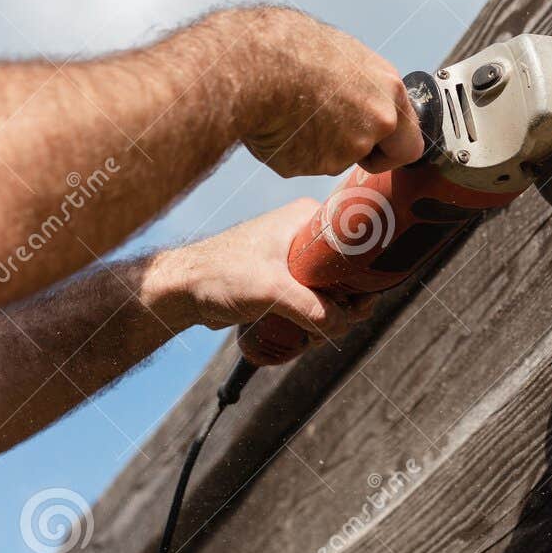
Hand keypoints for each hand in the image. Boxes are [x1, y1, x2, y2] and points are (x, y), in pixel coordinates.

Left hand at [145, 201, 371, 342]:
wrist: (184, 289)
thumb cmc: (221, 274)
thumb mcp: (272, 290)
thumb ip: (311, 308)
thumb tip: (343, 326)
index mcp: (309, 218)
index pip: (358, 241)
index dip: (366, 274)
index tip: (361, 301)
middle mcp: (307, 233)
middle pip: (349, 270)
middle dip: (348, 302)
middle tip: (337, 324)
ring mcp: (298, 256)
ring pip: (334, 288)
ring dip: (332, 315)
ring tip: (318, 334)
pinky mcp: (287, 278)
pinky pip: (316, 297)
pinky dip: (318, 317)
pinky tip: (310, 334)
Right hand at [231, 7, 424, 176]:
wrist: (254, 66)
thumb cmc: (291, 48)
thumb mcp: (343, 56)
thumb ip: (362, 86)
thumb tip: (357, 94)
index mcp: (388, 90)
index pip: (411, 138)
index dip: (392, 143)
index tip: (380, 144)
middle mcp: (377, 122)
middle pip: (385, 158)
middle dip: (370, 158)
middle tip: (339, 139)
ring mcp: (347, 148)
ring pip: (336, 158)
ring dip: (319, 144)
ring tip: (292, 109)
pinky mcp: (314, 165)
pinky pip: (304, 162)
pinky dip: (293, 149)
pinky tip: (279, 122)